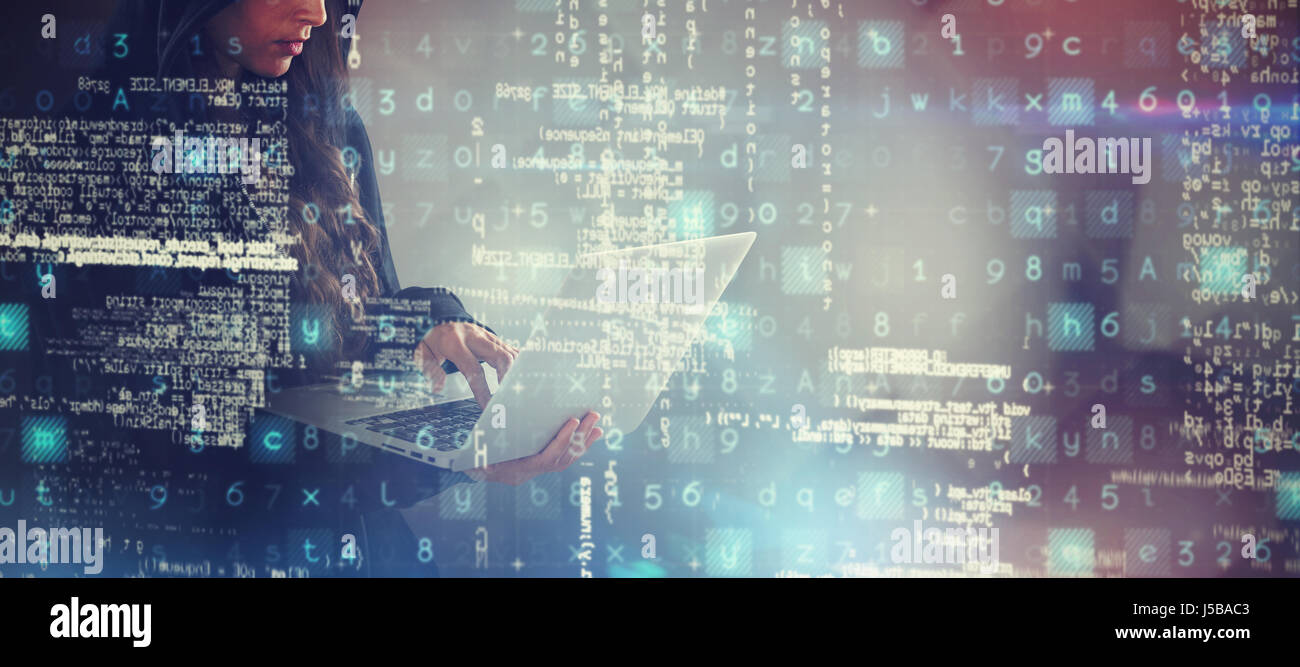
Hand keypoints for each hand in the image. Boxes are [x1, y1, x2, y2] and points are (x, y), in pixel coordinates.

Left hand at [413, 321, 517, 408]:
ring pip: (509, 352)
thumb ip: (430, 369)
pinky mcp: (492, 337)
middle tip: (506, 397)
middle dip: (507, 379)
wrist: (438, 315)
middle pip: (501, 357)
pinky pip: (509, 349)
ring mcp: (485, 336)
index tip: (487, 406)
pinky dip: (515, 364)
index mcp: (454, 342)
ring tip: (511, 390)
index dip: (482, 390)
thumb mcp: (422, 351)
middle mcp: (473, 337)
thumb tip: (437, 387)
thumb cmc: (430, 335)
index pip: (474, 370)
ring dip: (513, 373)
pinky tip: (514, 376)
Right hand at [464, 411, 602, 485]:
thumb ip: (481, 460)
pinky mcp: (546, 462)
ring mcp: (542, 469)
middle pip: (563, 456)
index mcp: (522, 470)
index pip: (547, 458)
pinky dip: (580, 444)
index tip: (573, 422)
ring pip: (568, 457)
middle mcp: (535, 472)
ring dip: (584, 440)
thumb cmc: (478, 461)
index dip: (562, 441)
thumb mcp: (477, 461)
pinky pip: (567, 456)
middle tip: (593, 416)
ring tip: (597, 423)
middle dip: (580, 436)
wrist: (480, 471)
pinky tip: (591, 432)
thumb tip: (483, 460)